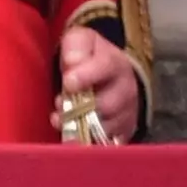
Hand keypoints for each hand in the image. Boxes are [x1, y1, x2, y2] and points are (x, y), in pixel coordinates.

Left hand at [51, 28, 140, 143]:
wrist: (110, 75)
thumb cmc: (90, 58)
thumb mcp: (82, 41)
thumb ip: (77, 45)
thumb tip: (72, 61)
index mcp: (115, 63)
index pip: (105, 67)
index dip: (87, 75)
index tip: (68, 82)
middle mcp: (126, 89)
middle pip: (108, 104)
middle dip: (81, 107)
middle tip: (60, 105)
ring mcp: (126, 114)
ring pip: (106, 127)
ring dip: (82, 127)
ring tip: (64, 121)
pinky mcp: (122, 133)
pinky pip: (108, 145)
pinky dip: (90, 144)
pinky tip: (76, 138)